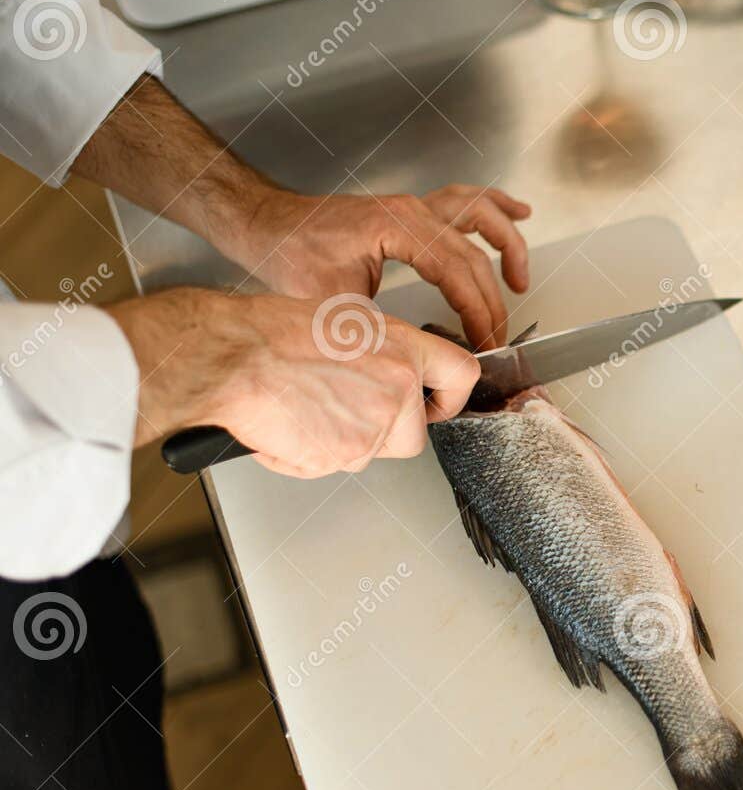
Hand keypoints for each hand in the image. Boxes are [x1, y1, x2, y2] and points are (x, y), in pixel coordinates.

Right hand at [108, 287, 480, 478]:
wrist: (232, 357)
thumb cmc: (272, 332)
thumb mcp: (345, 324)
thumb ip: (381, 354)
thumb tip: (389, 373)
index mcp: (403, 349)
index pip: (462, 375)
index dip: (449, 397)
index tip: (436, 404)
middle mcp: (397, 389)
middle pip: (415, 435)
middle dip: (386, 434)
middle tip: (345, 411)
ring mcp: (372, 427)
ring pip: (371, 453)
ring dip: (343, 442)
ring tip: (305, 410)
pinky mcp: (342, 455)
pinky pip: (333, 466)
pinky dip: (310, 456)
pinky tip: (288, 425)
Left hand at [225, 185, 532, 351]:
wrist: (267, 225)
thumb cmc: (291, 255)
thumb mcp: (331, 304)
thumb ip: (377, 328)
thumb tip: (411, 359)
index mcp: (397, 227)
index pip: (456, 271)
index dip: (477, 312)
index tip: (485, 344)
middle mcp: (412, 210)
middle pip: (473, 253)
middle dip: (492, 300)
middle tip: (497, 338)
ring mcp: (415, 206)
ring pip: (480, 214)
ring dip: (508, 243)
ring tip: (521, 279)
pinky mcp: (412, 212)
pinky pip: (465, 202)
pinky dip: (495, 208)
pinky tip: (519, 212)